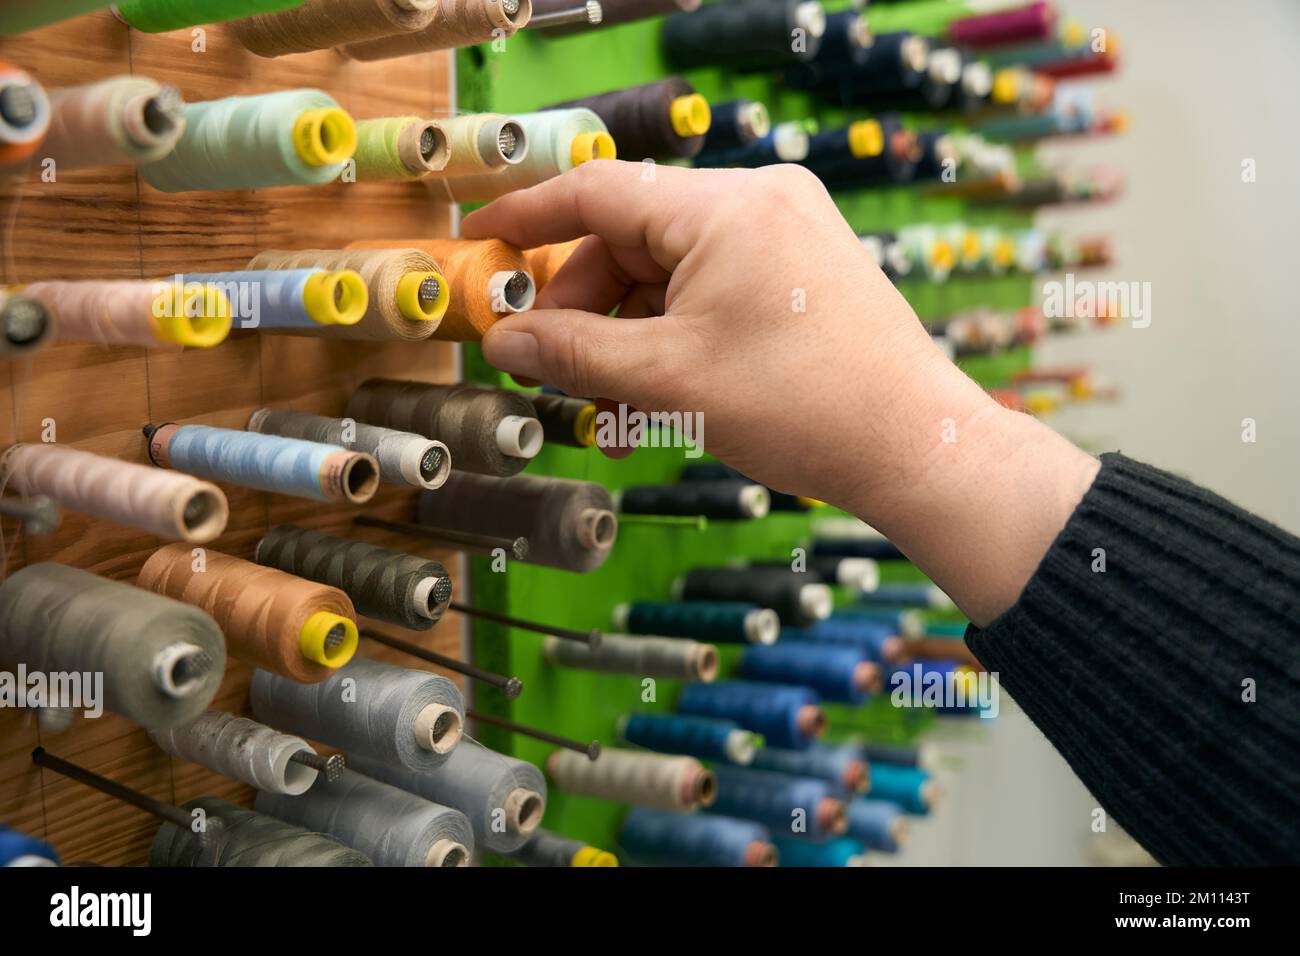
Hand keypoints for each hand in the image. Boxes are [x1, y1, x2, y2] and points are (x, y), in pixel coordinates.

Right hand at [463, 160, 1097, 624]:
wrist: (916, 447)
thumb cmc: (800, 407)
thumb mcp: (668, 380)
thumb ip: (573, 351)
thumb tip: (501, 338)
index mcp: (727, 206)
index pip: (599, 189)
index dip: (529, 214)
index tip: (481, 240)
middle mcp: (760, 200)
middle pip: (633, 234)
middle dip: (582, 300)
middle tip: (549, 363)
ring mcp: (788, 233)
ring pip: (670, 268)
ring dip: (626, 328)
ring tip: (606, 402)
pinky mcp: (803, 268)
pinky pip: (712, 286)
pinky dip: (674, 331)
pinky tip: (654, 391)